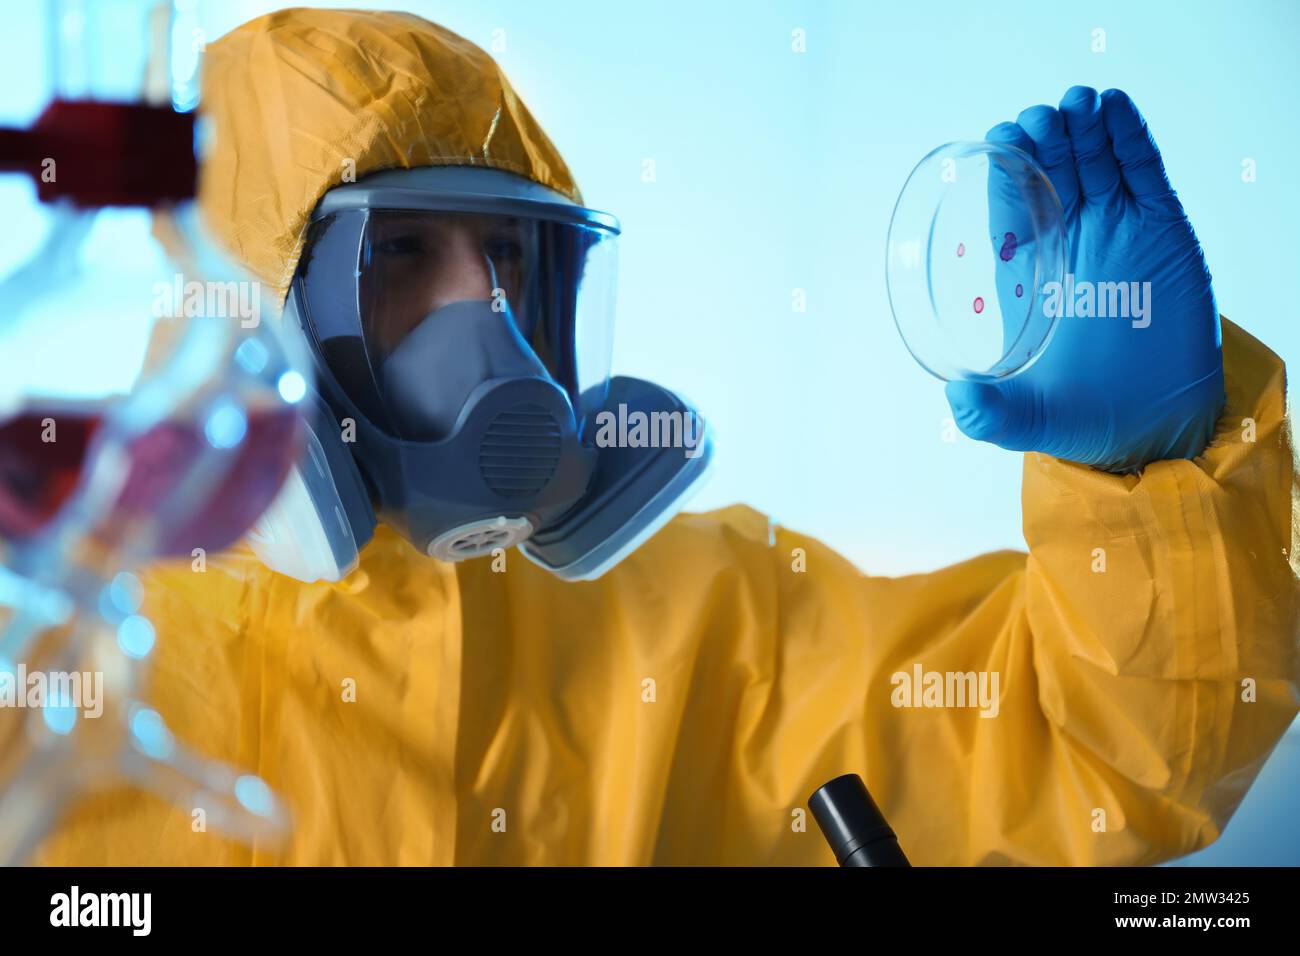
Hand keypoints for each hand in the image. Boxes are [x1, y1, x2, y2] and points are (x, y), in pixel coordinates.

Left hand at [945, 87, 1223, 472]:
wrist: (1158, 427)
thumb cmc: (1082, 417)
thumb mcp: (1025, 421)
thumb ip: (989, 417)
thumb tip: (955, 401)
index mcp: (1028, 274)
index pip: (1008, 207)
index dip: (1003, 171)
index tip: (994, 140)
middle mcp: (1069, 244)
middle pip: (1051, 172)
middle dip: (1040, 139)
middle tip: (1032, 121)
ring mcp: (1117, 231)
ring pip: (1095, 161)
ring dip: (1081, 127)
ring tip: (1072, 103)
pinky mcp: (1163, 229)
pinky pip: (1144, 172)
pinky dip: (1129, 137)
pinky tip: (1113, 108)